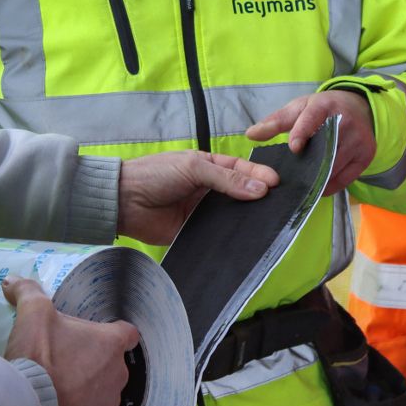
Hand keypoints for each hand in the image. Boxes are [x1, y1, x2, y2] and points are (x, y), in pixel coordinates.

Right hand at [2, 276, 140, 405]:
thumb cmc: (39, 358)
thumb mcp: (33, 315)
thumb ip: (28, 292)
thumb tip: (13, 281)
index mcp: (111, 345)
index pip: (128, 334)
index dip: (114, 334)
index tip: (98, 337)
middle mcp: (117, 375)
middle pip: (112, 364)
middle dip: (93, 362)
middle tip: (66, 360)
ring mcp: (108, 405)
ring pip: (103, 392)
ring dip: (88, 389)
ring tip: (61, 386)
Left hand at [117, 151, 279, 243]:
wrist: (124, 201)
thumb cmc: (155, 174)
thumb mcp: (193, 167)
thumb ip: (226, 178)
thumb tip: (260, 190)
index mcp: (208, 166)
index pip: (241, 169)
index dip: (259, 175)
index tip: (277, 184)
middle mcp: (208, 189)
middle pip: (240, 193)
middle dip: (258, 197)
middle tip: (281, 203)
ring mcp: (202, 211)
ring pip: (231, 214)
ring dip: (247, 217)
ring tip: (270, 221)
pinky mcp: (195, 232)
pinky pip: (217, 234)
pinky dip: (231, 235)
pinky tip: (247, 238)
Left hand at [246, 89, 374, 194]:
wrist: (358, 107)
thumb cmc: (323, 109)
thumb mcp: (299, 108)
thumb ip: (274, 122)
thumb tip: (250, 135)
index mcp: (325, 105)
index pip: (313, 118)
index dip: (303, 132)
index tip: (293, 148)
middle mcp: (346, 122)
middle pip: (325, 148)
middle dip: (308, 165)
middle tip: (288, 181)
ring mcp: (360, 140)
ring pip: (335, 167)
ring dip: (316, 179)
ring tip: (300, 187)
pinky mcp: (366, 156)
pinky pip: (346, 179)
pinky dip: (329, 186)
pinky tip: (316, 188)